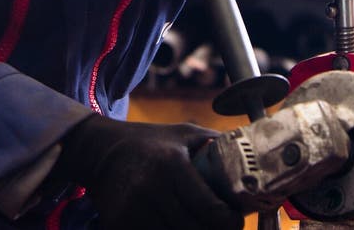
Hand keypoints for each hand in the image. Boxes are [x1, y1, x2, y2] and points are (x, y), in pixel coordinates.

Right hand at [61, 115, 243, 229]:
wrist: (102, 152)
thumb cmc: (150, 142)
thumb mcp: (183, 133)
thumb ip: (215, 143)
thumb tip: (252, 151)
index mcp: (172, 165)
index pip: (211, 210)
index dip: (230, 223)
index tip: (236, 221)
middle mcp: (152, 190)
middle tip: (223, 227)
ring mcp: (134, 213)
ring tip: (201, 225)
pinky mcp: (121, 227)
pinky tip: (178, 226)